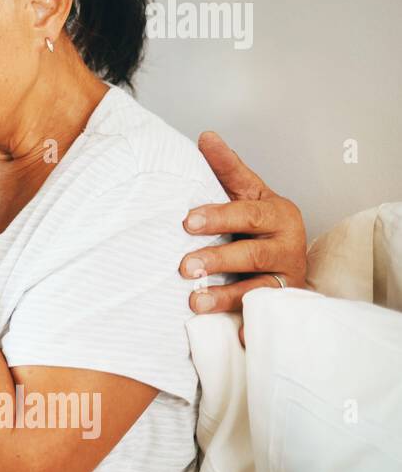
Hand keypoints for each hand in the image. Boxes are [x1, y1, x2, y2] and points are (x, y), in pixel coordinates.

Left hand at [179, 131, 306, 313]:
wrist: (288, 258)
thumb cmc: (257, 223)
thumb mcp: (248, 193)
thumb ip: (227, 169)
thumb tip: (206, 136)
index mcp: (278, 214)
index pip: (247, 213)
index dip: (218, 216)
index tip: (187, 221)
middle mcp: (287, 246)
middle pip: (251, 254)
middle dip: (217, 259)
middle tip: (184, 266)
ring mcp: (286, 278)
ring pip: (258, 288)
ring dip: (225, 296)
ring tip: (194, 302)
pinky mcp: (281, 304)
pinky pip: (267, 318)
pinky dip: (252, 326)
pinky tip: (236, 335)